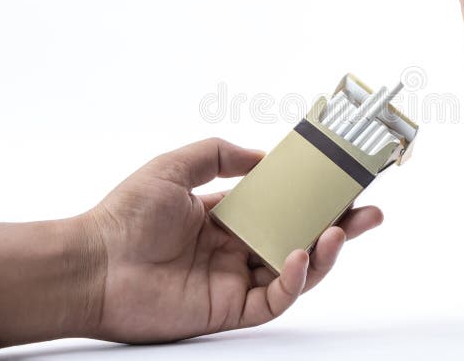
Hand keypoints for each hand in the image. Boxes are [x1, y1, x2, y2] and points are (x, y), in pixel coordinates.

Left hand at [84, 138, 382, 342]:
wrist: (94, 264)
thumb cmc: (126, 215)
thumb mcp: (176, 165)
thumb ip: (221, 155)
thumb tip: (263, 156)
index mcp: (227, 216)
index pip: (282, 206)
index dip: (312, 196)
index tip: (340, 181)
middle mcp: (237, 248)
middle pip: (299, 238)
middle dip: (338, 227)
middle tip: (369, 212)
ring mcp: (236, 280)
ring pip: (296, 271)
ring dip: (324, 252)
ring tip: (340, 231)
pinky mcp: (230, 308)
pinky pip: (274, 298)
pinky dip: (293, 280)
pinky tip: (298, 255)